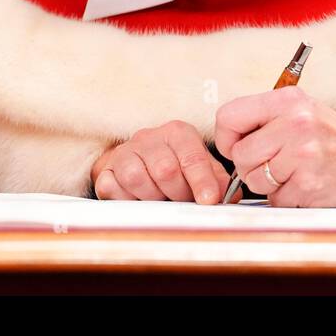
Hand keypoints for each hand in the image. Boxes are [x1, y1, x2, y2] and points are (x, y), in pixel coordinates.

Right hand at [91, 120, 243, 203]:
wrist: (136, 160)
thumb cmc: (174, 164)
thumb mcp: (198, 166)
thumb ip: (217, 181)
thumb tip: (230, 198)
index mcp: (177, 133)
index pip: (192, 157)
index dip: (202, 181)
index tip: (209, 200)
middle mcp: (150, 138)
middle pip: (165, 170)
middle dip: (178, 193)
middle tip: (183, 201)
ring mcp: (125, 153)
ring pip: (137, 178)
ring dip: (153, 197)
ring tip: (161, 200)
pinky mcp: (105, 170)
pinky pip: (112, 187)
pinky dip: (127, 199)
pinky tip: (138, 200)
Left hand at [214, 86, 335, 206]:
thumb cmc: (326, 134)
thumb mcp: (297, 109)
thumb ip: (261, 118)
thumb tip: (224, 141)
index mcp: (286, 101)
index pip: (228, 117)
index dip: (225, 138)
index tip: (236, 146)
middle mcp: (295, 124)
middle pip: (240, 155)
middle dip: (249, 166)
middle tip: (271, 163)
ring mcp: (303, 155)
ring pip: (255, 180)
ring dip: (268, 184)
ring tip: (291, 172)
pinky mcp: (310, 184)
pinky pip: (276, 199)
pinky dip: (286, 197)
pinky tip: (303, 184)